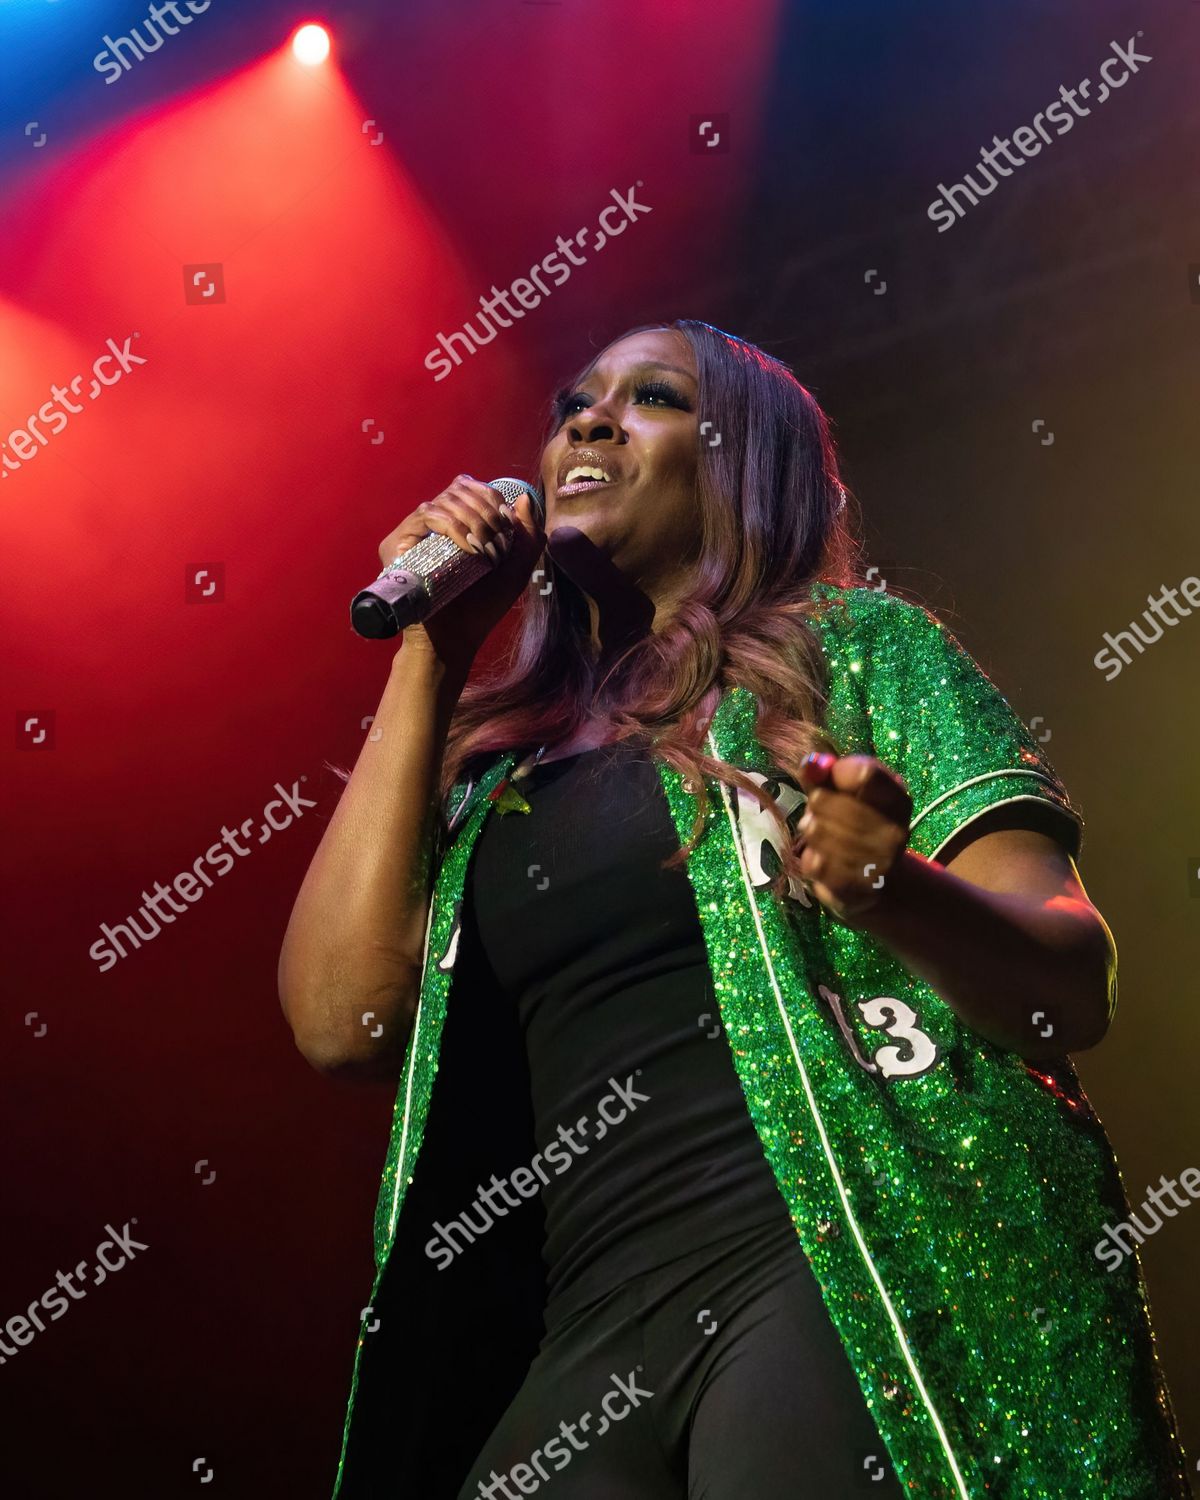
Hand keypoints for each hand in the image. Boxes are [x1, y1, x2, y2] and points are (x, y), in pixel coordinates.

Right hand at [378, 475, 544, 667]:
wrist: (455, 637)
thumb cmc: (483, 608)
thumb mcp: (516, 571)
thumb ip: (527, 536)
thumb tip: (525, 498)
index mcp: (457, 525)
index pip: (471, 487)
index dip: (491, 496)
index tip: (507, 521)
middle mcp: (433, 525)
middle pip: (459, 488)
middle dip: (486, 510)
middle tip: (497, 541)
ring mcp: (414, 533)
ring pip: (445, 500)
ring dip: (474, 520)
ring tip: (485, 551)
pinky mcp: (397, 544)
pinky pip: (427, 516)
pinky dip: (454, 527)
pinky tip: (469, 550)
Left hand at [793, 753, 912, 925]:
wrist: (875, 880)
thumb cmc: (855, 825)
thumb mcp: (844, 793)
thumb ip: (825, 774)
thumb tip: (810, 763)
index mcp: (898, 800)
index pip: (864, 773)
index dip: (837, 773)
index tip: (832, 781)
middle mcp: (896, 832)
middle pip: (826, 801)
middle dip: (814, 806)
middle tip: (818, 813)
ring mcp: (880, 865)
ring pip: (817, 833)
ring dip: (810, 833)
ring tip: (818, 835)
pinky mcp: (860, 890)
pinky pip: (815, 864)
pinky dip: (810, 859)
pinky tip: (822, 858)